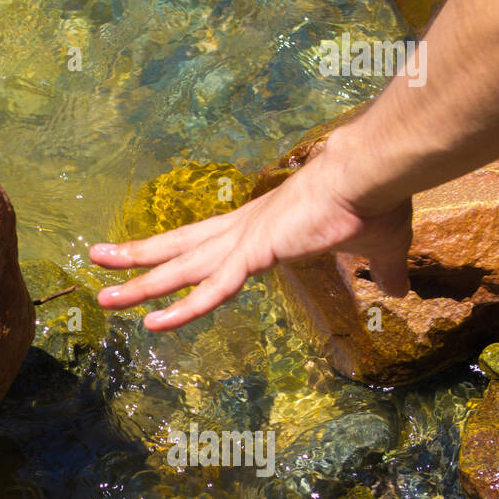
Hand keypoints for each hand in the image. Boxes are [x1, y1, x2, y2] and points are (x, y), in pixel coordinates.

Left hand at [88, 156, 413, 330]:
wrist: (371, 175)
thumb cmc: (371, 202)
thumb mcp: (377, 249)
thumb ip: (381, 272)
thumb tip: (401, 290)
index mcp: (257, 227)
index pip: (202, 242)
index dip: (171, 250)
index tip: (143, 255)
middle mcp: (239, 232)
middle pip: (175, 251)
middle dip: (136, 260)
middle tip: (97, 263)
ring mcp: (242, 243)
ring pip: (179, 271)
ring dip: (139, 286)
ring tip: (101, 295)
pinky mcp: (253, 254)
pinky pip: (211, 290)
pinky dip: (182, 308)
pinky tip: (153, 322)